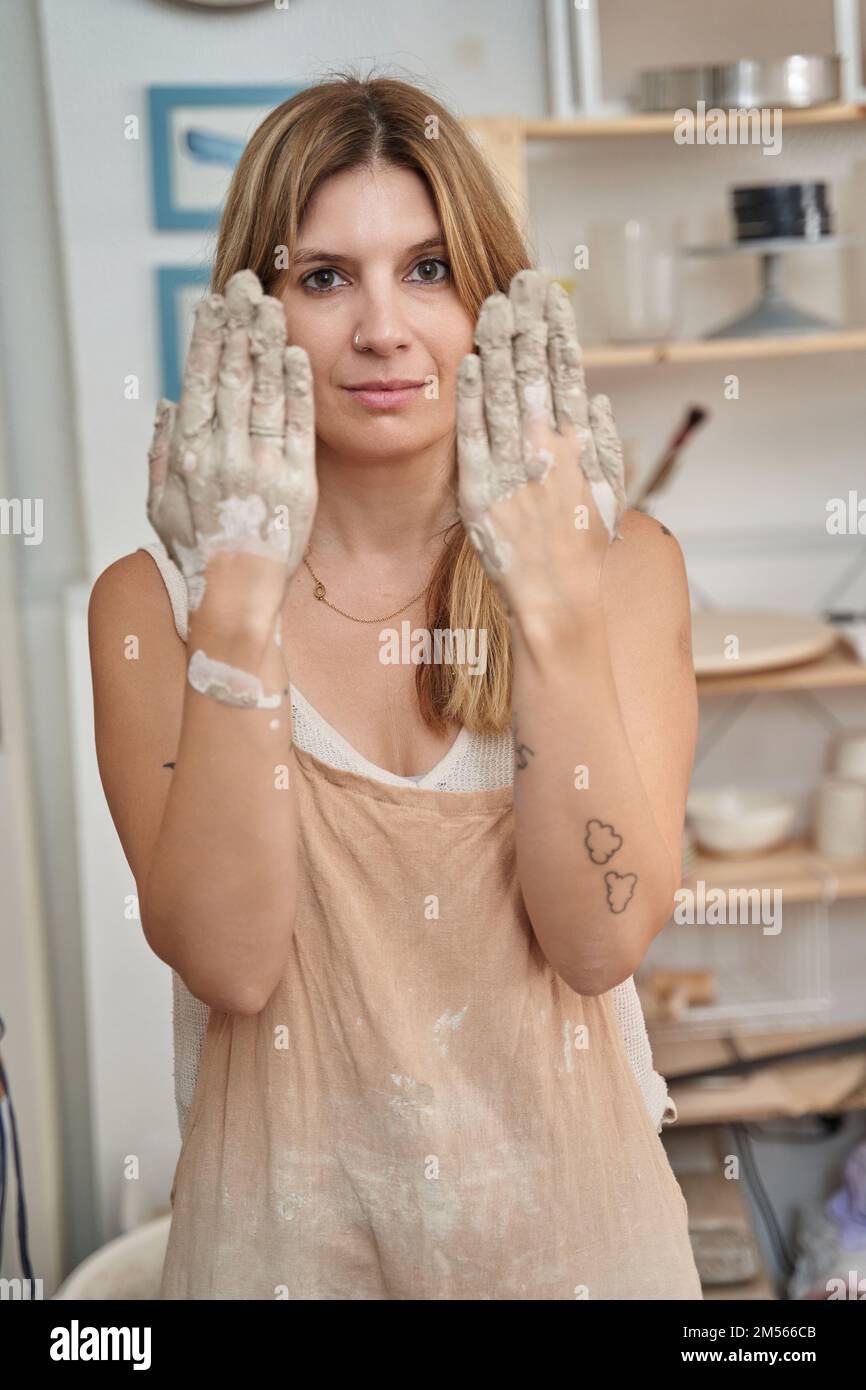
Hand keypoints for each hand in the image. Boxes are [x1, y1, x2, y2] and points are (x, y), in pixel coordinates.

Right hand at [146, 269, 317, 635]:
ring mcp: (263, 466)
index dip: (208, 338)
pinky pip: (298, 425)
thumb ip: (160, 452)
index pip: (200, 382)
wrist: (237, 592)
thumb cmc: (197, 550)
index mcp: (189, 455)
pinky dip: (297, 387)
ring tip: (272, 305)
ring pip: (266, 392)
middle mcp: (224, 454)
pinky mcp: (298, 481)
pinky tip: (296, 354)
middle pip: (233, 376)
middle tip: (247, 283)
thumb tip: (167, 402)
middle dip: (239, 324)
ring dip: (268, 343)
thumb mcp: (161, 505)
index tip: (214, 302)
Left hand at [455, 269, 626, 621]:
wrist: (558, 599)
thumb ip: (605, 447)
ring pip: (505, 394)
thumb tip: (601, 402)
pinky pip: (474, 437)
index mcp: (580, 446)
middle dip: (531, 321)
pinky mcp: (481, 491)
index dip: (557, 330)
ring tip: (494, 303)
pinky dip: (471, 399)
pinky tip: (468, 363)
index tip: (550, 293)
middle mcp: (549, 449)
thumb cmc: (582, 551)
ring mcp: (514, 468)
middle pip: (537, 373)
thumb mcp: (607, 495)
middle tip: (522, 278)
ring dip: (500, 346)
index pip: (567, 373)